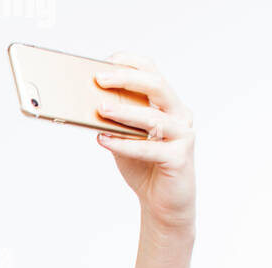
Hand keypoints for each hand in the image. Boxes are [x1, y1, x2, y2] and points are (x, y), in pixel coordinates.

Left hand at [94, 52, 195, 234]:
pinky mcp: (179, 158)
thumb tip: (90, 105)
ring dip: (125, 112)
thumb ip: (115, 123)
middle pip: (157, 86)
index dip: (130, 64)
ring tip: (101, 109)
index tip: (105, 61)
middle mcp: (179, 115)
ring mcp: (182, 135)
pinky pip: (149, 148)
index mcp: (167, 104)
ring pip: (154, 117)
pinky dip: (125, 144)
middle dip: (127, 79)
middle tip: (100, 79)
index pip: (152, 73)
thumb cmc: (145, 167)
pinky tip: (104, 141)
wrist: (163, 202)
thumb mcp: (126, 139)